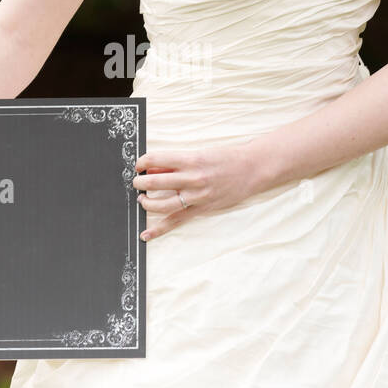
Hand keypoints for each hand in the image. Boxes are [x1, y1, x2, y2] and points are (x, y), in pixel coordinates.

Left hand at [130, 142, 261, 240]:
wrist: (252, 169)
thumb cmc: (227, 158)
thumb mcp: (200, 153)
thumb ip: (175, 162)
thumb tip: (153, 168)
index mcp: (191, 160)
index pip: (156, 159)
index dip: (142, 162)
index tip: (138, 165)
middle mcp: (193, 179)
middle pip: (155, 182)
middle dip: (140, 183)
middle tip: (136, 182)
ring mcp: (197, 196)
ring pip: (162, 204)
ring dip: (146, 203)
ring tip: (142, 200)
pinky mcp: (202, 209)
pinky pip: (176, 221)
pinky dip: (159, 229)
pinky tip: (146, 234)